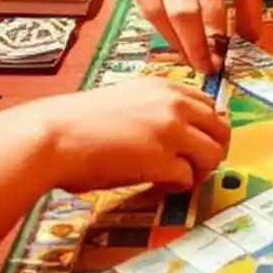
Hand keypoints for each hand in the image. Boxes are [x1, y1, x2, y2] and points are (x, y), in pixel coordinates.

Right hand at [8, 77, 229, 193]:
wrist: (51, 137)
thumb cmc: (77, 123)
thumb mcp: (125, 100)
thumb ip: (154, 108)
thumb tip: (181, 131)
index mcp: (163, 86)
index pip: (209, 104)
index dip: (209, 127)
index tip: (199, 142)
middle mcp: (172, 104)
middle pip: (221, 129)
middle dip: (214, 150)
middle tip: (198, 165)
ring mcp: (169, 131)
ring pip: (213, 154)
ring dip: (201, 170)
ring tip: (180, 177)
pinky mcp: (162, 160)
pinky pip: (189, 177)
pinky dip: (178, 186)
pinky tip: (160, 185)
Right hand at [118, 0, 261, 73]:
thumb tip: (252, 37)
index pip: (209, 2)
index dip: (216, 37)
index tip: (224, 60)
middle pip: (178, 10)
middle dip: (193, 46)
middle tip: (206, 69)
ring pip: (153, 8)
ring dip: (172, 39)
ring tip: (190, 57)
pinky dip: (156, 18)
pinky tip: (172, 32)